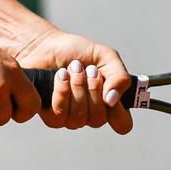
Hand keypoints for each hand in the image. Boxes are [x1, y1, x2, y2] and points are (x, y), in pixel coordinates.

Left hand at [15, 29, 132, 133]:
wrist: (48, 45)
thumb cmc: (79, 52)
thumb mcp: (106, 57)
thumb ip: (119, 76)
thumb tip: (112, 100)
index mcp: (109, 103)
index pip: (122, 125)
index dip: (119, 112)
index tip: (110, 92)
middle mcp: (91, 115)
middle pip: (98, 119)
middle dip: (93, 89)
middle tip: (88, 68)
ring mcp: (71, 118)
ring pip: (78, 117)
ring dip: (77, 87)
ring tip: (72, 67)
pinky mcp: (51, 115)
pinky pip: (59, 114)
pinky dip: (61, 90)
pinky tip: (60, 74)